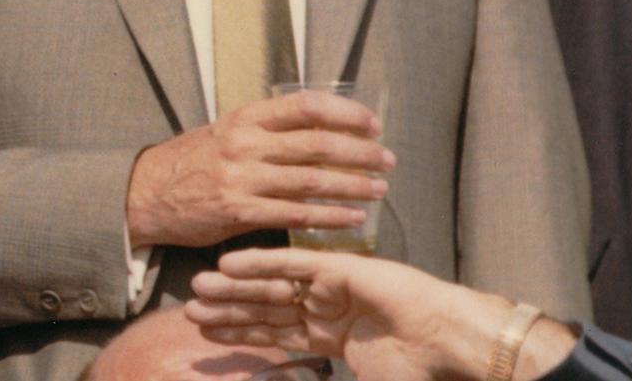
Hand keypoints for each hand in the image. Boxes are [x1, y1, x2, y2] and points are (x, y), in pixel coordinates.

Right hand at [123, 90, 390, 249]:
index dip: (345, 113)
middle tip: (387, 160)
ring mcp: (243, 178)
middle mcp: (246, 143)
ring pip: (312, 180)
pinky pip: (297, 214)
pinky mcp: (240, 211)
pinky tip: (352, 219)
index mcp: (245, 118)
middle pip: (317, 143)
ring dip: (353, 186)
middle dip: (360, 153)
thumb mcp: (224, 132)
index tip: (372, 123)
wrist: (146, 193)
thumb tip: (316, 131)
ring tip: (379, 189)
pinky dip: (330, 217)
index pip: (305, 106)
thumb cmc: (191, 162)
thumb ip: (265, 132)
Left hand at [188, 249, 579, 380]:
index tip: (203, 332)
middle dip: (226, 310)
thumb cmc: (411, 368)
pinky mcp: (335, 266)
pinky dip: (257, 262)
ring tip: (197, 289)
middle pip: (263, 307)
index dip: (238, 332)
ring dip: (233, 287)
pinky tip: (227, 265)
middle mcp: (322, 308)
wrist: (442, 342)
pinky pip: (289, 263)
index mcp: (327, 336)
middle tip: (188, 309)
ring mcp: (328, 286)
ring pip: (270, 285)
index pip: (272, 332)